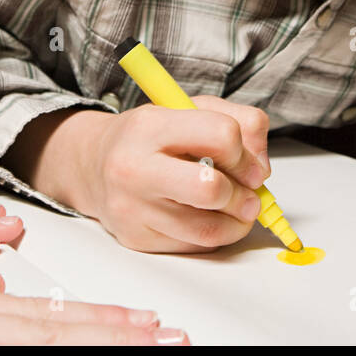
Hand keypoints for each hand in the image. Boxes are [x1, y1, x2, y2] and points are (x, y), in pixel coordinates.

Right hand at [77, 95, 271, 252]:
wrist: (92, 165)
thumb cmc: (149, 138)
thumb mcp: (189, 109)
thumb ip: (238, 121)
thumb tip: (262, 166)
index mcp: (150, 126)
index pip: (220, 135)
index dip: (247, 154)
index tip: (250, 165)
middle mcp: (135, 168)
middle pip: (211, 189)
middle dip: (243, 195)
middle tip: (249, 192)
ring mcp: (133, 208)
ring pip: (208, 229)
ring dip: (238, 221)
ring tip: (238, 208)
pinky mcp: (136, 238)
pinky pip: (194, 246)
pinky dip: (216, 235)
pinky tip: (212, 218)